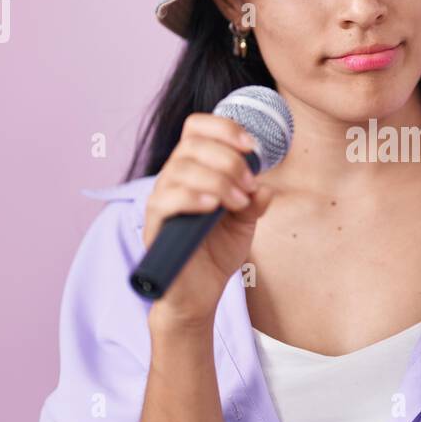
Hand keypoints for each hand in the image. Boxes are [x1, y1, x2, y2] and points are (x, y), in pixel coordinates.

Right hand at [142, 112, 275, 328]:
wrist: (200, 294)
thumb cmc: (216, 253)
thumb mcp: (244, 223)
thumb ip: (254, 202)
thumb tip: (265, 188)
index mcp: (194, 169)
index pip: (197, 128)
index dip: (225, 128)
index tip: (253, 146)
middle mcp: (173, 178)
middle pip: (192, 144)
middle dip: (229, 159)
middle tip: (249, 185)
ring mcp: (161, 200)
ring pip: (182, 168)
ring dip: (218, 179)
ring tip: (238, 203)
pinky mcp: (155, 224)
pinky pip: (167, 199)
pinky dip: (194, 197)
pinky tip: (214, 208)